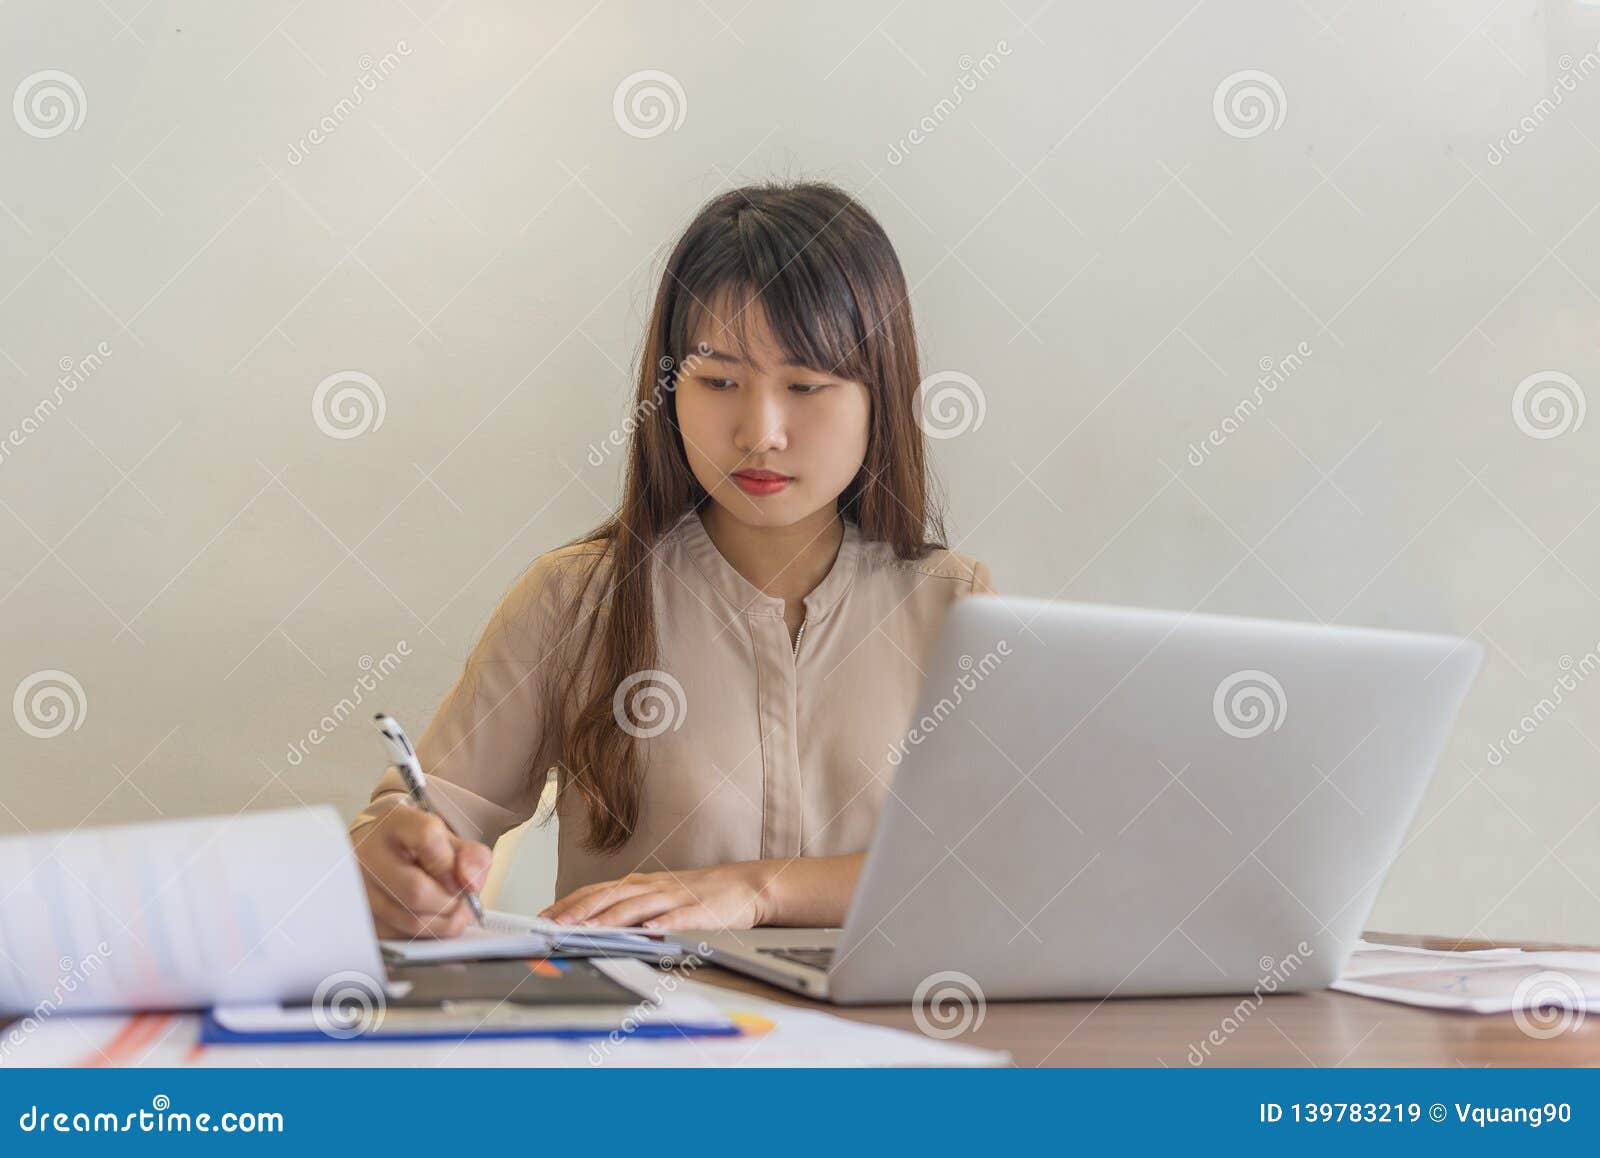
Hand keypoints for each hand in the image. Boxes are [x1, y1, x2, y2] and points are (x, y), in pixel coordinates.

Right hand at [349, 795, 491, 938]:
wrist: (376, 849)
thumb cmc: (414, 845)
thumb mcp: (448, 838)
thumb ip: (472, 856)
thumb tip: (471, 885)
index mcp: (394, 823)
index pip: (427, 837)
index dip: (452, 864)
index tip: (463, 878)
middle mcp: (367, 854)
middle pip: (417, 891)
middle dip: (451, 902)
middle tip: (462, 901)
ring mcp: (357, 888)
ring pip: (410, 920)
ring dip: (443, 922)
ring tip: (452, 912)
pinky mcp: (360, 918)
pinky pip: (401, 937)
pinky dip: (426, 934)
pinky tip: (430, 919)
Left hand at [539, 862, 772, 931]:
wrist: (745, 886)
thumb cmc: (697, 894)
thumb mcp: (657, 895)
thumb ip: (627, 906)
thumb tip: (588, 923)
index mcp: (640, 885)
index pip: (596, 892)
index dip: (569, 904)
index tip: (543, 918)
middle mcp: (653, 888)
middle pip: (610, 897)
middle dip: (580, 911)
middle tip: (555, 926)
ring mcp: (676, 898)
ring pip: (639, 906)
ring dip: (613, 918)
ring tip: (590, 929)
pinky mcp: (700, 911)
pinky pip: (680, 918)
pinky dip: (665, 924)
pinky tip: (652, 931)